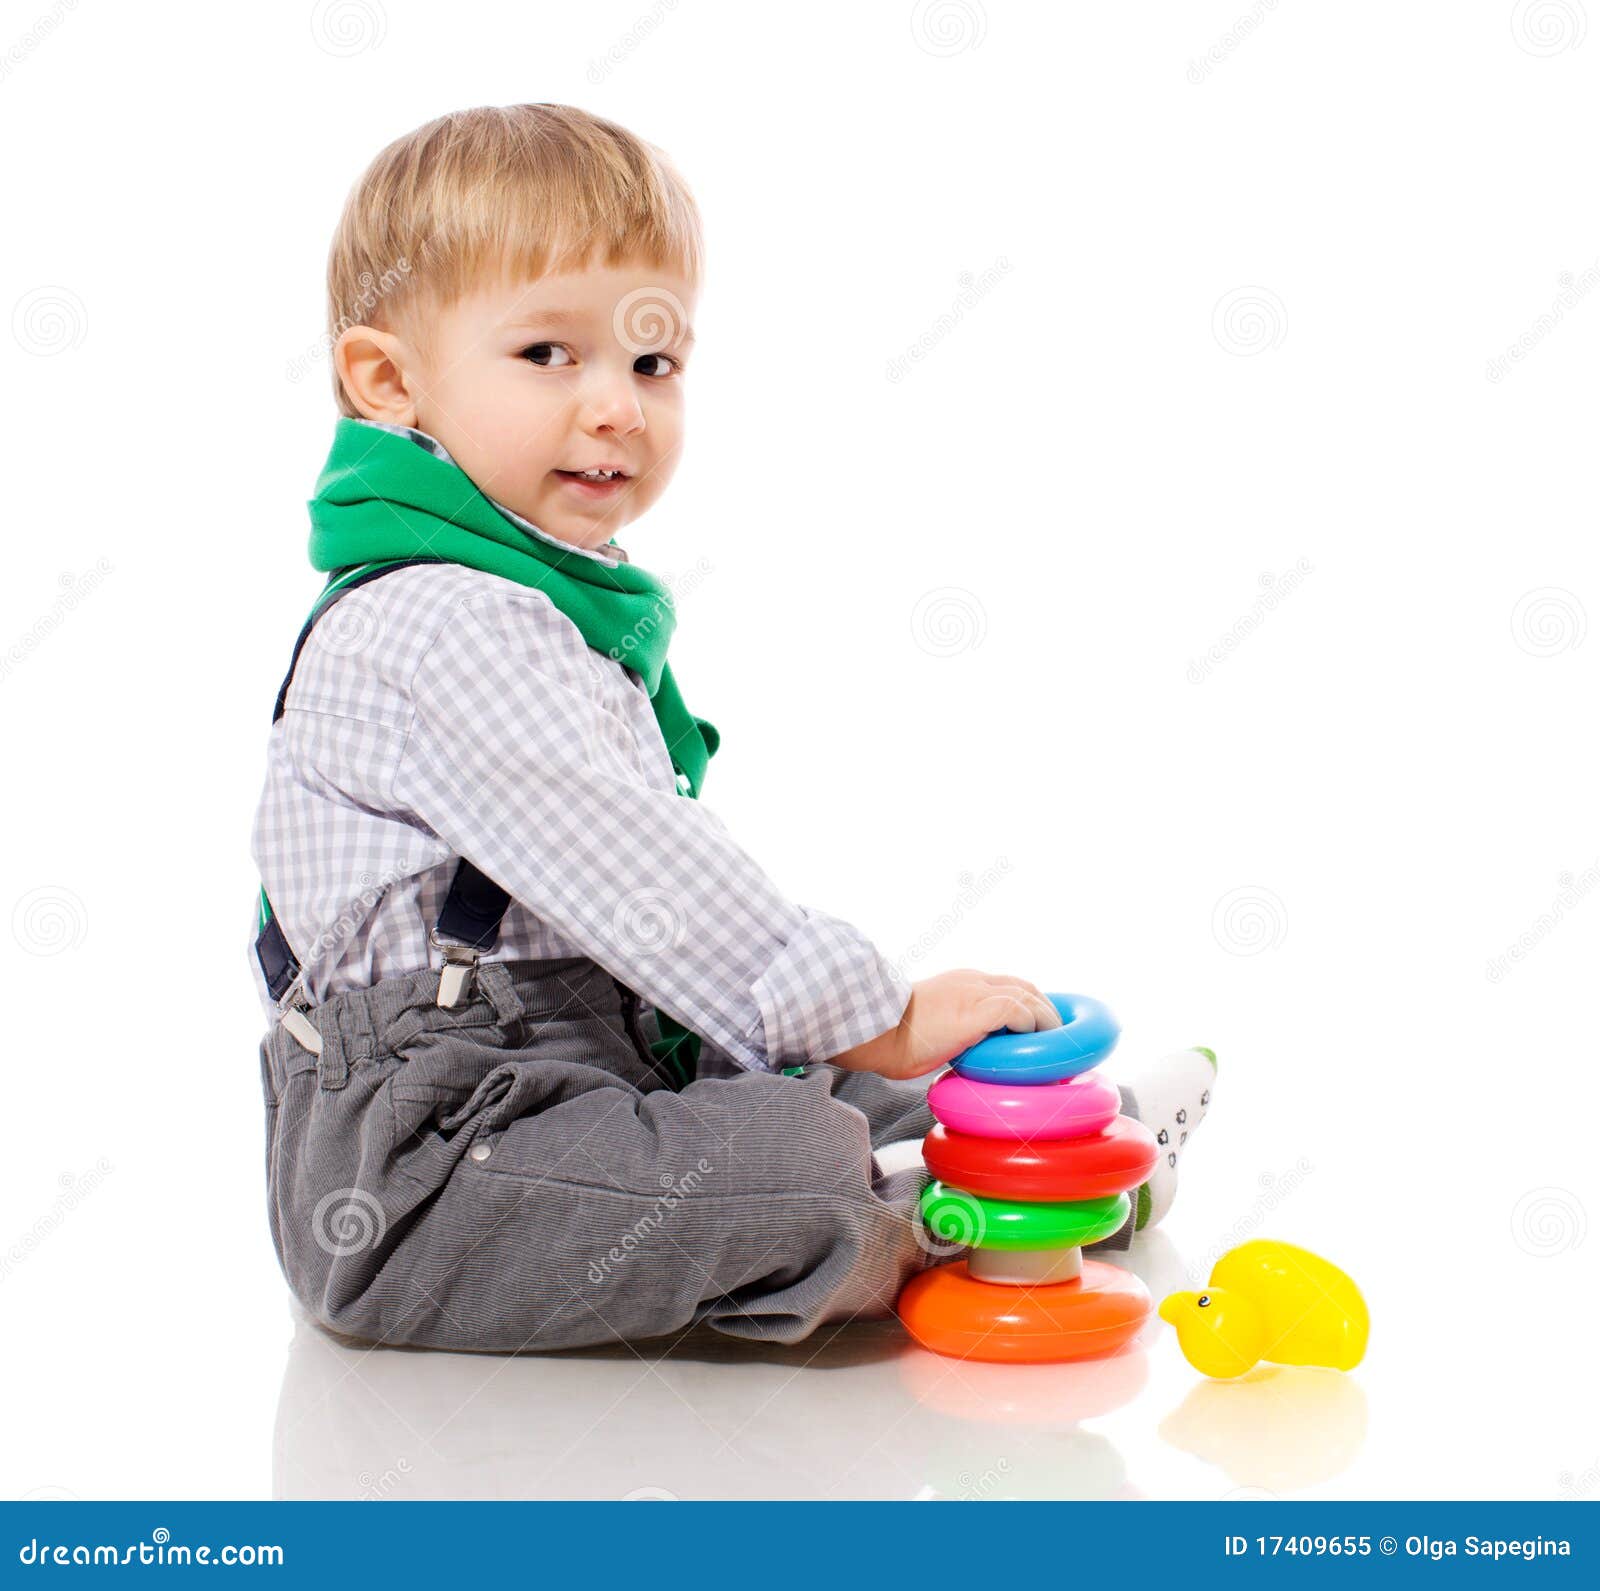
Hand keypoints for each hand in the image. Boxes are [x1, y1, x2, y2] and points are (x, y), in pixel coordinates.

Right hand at [826, 970, 1061, 1080]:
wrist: (874, 1031)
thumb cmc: (889, 1037)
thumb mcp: (927, 1027)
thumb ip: (950, 1032)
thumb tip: (958, 1056)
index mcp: (960, 983)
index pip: (1006, 986)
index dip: (1027, 1005)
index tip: (1036, 1030)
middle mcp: (972, 981)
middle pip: (1025, 986)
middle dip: (1045, 1009)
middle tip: (1055, 1039)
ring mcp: (975, 992)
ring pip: (1029, 994)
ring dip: (1047, 1019)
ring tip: (1056, 1046)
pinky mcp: (978, 1009)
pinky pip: (1020, 1011)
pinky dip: (1033, 1025)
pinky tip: (1034, 1044)